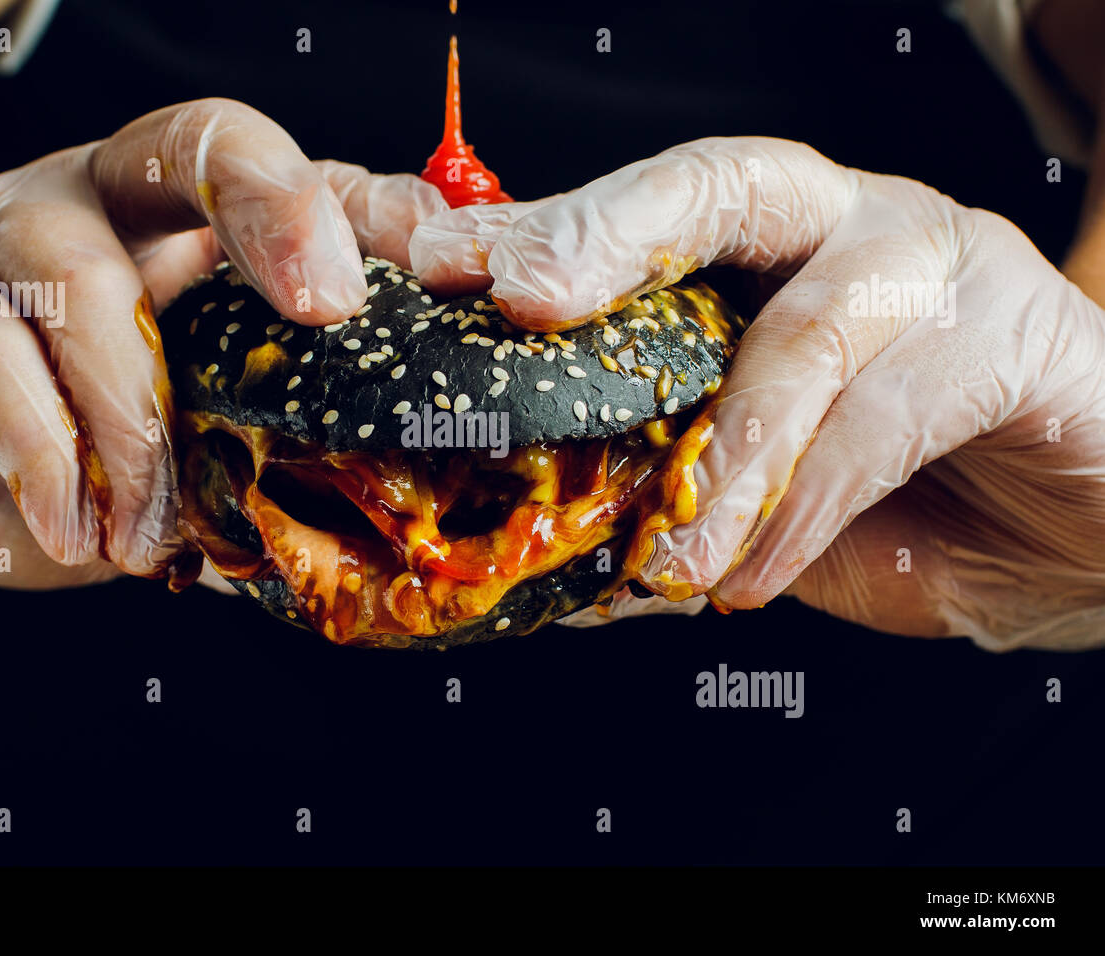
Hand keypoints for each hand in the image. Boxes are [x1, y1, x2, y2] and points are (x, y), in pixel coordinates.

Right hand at [0, 98, 445, 586]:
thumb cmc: (43, 438)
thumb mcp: (163, 450)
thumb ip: (237, 469)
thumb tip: (338, 541)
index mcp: (192, 233)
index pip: (305, 186)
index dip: (381, 215)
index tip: (447, 270)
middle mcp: (108, 200)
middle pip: (200, 141)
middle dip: (277, 206)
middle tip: (325, 305)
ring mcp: (8, 227)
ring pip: (85, 276)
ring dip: (132, 417)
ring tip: (144, 531)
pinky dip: (43, 451)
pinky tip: (71, 524)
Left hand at [409, 136, 1104, 649]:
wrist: (1083, 525)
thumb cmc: (912, 494)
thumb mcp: (765, 494)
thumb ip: (679, 496)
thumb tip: (565, 552)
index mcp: (769, 247)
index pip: (645, 213)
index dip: (546, 234)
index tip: (443, 268)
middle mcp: (845, 225)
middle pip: (723, 185)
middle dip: (613, 235)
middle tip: (526, 296)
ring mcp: (937, 261)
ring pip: (813, 324)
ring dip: (728, 451)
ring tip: (672, 550)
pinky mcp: (1021, 330)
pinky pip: (895, 411)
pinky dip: (814, 501)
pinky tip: (759, 569)